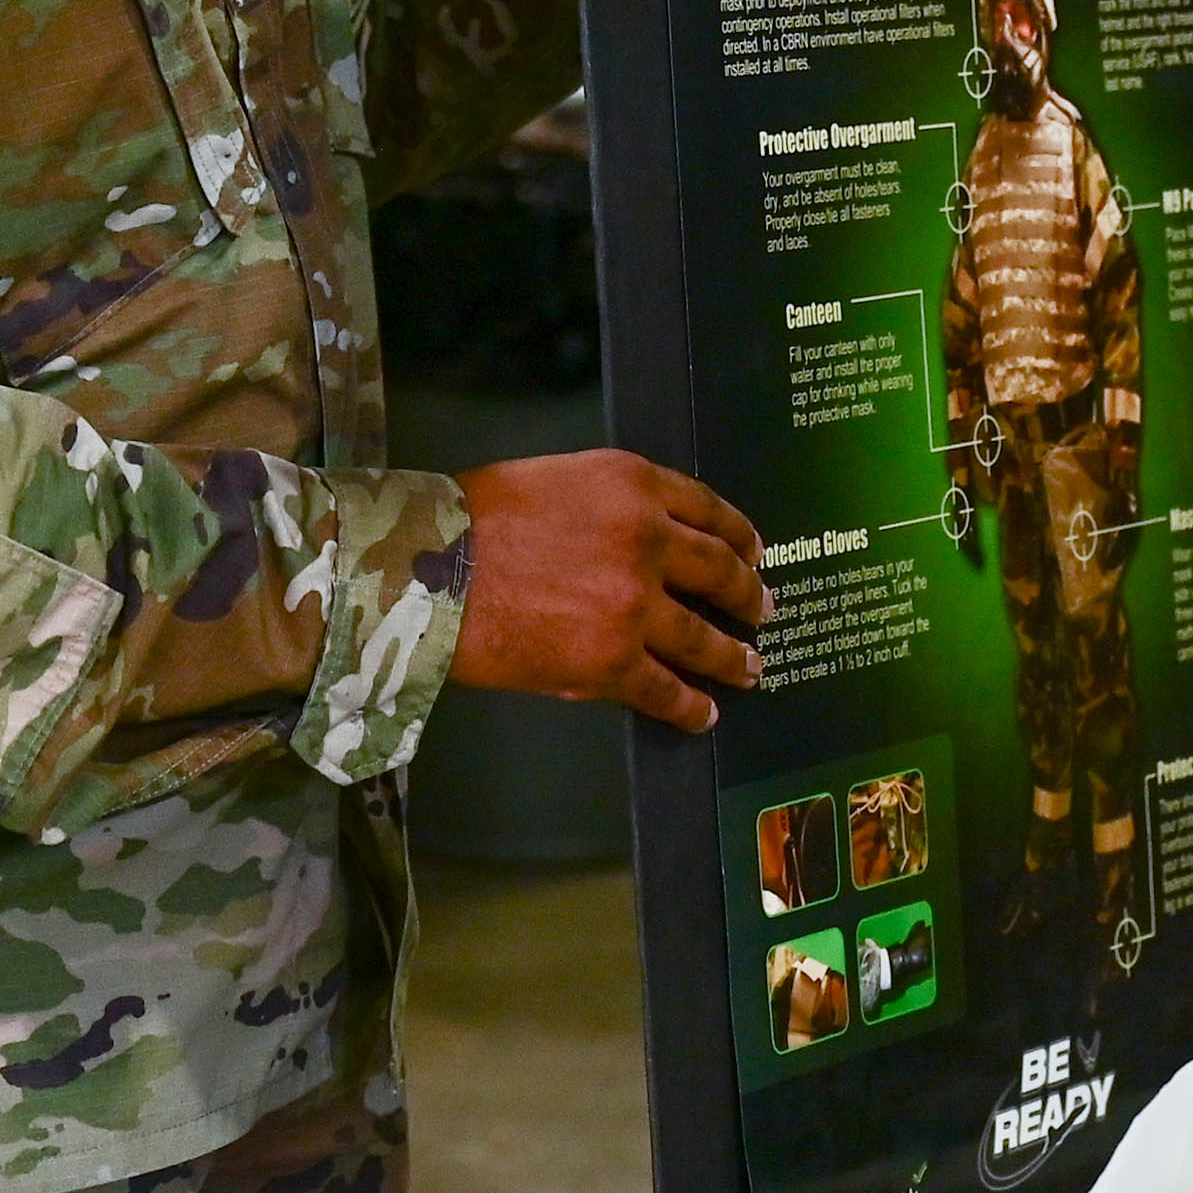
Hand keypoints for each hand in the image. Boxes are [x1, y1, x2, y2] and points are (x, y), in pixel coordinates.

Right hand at [450, 450, 768, 728]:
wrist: (427, 570)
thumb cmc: (471, 519)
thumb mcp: (556, 479)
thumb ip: (609, 503)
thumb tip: (636, 536)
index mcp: (634, 484)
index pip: (708, 509)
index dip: (739, 535)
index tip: (754, 552)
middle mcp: (647, 540)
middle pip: (719, 571)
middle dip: (747, 594)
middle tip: (764, 608)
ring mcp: (635, 604)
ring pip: (702, 637)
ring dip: (731, 656)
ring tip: (749, 667)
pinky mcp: (612, 661)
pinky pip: (664, 690)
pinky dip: (690, 706)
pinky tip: (703, 713)